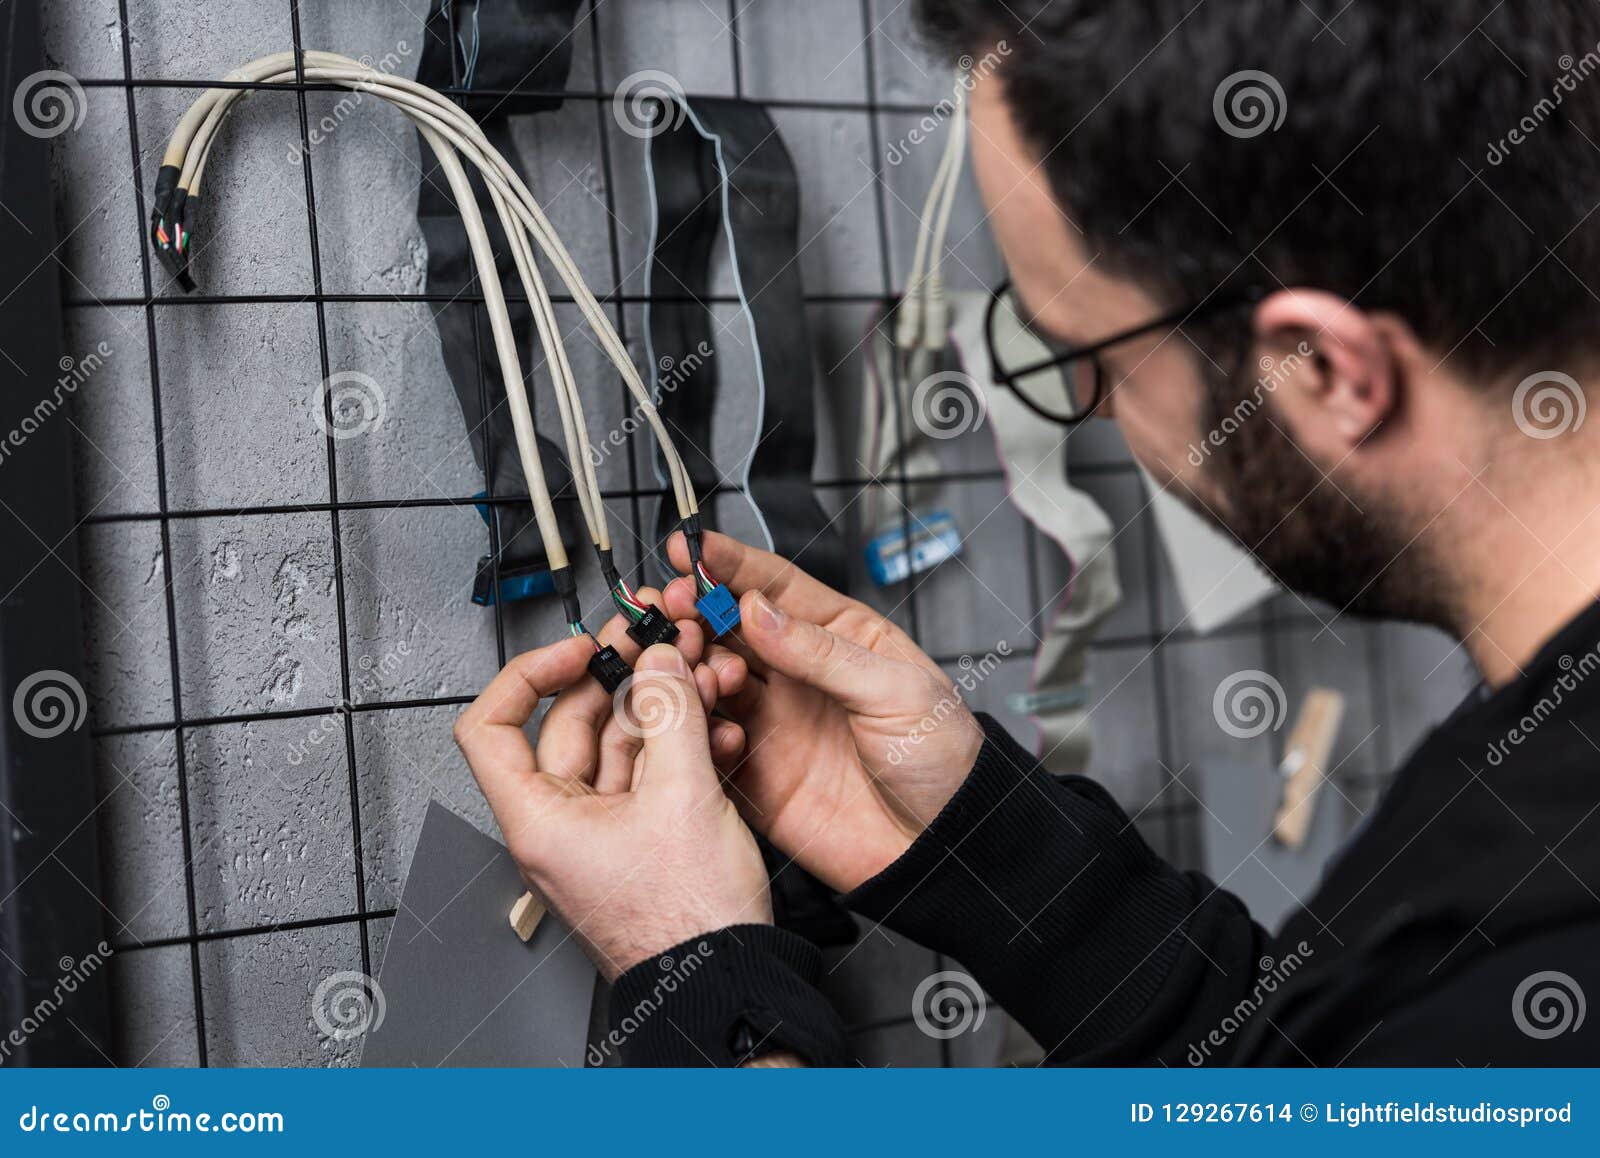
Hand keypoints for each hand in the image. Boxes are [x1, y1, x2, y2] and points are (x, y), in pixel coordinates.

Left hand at [453, 600, 769, 980]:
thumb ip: (670, 714)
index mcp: (539, 821)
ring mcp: (601, 835)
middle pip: (571, 728)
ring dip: (662, 712)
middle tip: (659, 648)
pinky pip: (649, 778)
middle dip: (622, 683)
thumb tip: (658, 663)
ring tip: (702, 684)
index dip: (529, 675)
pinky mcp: (641, 841)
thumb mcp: (683, 796)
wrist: (729, 982)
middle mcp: (560, 828)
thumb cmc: (688, 926)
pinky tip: (716, 732)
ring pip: (620, 749)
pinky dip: (679, 749)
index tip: (578, 652)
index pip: (491, 727)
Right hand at [661, 533, 984, 893]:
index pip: (775, 587)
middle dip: (696, 611)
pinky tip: (695, 717)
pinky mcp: (755, 773)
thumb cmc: (940, 759)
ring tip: (682, 657)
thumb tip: (757, 612)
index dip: (731, 564)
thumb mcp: (896, 690)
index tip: (691, 547)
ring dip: (689, 664)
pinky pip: (707, 741)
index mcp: (839, 637)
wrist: (942, 846)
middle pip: (730, 630)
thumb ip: (822, 652)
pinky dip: (692, 726)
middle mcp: (797, 675)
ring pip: (710, 680)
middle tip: (673, 604)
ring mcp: (772, 722)